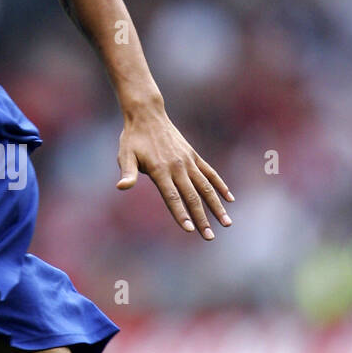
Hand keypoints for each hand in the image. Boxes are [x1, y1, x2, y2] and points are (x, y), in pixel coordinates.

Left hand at [116, 106, 233, 238]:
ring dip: (216, 206)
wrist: (148, 114)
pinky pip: (210, 173)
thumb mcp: (125, 154)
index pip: (172, 197)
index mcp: (160, 170)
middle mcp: (177, 167)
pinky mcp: (194, 156)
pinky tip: (229, 199)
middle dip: (202, 219)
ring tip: (227, 223)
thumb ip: (127, 172)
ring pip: (206, 187)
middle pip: (192, 197)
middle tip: (209, 238)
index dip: (180, 213)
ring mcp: (188, 161)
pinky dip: (220, 186)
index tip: (190, 230)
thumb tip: (121, 186)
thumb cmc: (133, 138)